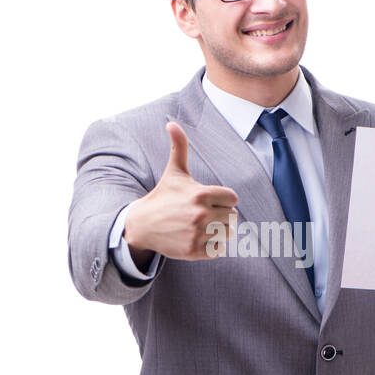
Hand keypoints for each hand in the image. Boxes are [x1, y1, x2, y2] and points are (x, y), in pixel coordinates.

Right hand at [124, 122, 238, 262]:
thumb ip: (179, 147)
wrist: (142, 224)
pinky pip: (218, 249)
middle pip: (232, 217)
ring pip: (227, 233)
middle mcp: (201, 215)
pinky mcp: (194, 251)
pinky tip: (199, 238)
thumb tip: (171, 123)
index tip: (208, 200)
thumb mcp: (174, 172)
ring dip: (219, 231)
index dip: (223, 200)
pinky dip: (212, 246)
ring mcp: (198, 234)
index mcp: (201, 194)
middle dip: (221, 215)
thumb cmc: (163, 196)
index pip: (233, 199)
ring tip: (202, 226)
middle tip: (203, 214)